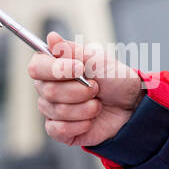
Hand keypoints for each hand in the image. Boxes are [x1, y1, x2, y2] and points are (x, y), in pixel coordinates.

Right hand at [27, 30, 143, 147]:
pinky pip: (59, 130)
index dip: (56, 70)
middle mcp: (48, 88)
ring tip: (97, 104)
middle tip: (96, 88)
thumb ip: (73, 51)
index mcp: (53, 67)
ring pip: (57, 111)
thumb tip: (51, 38)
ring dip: (85, 108)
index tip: (80, 68)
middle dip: (79, 91)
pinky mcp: (59, 130)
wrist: (132, 106)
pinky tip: (90, 120)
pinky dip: (80, 124)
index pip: (36, 67)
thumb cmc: (115, 80)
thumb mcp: (98, 60)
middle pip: (48, 91)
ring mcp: (52, 110)